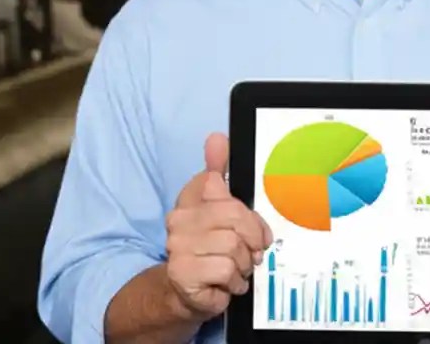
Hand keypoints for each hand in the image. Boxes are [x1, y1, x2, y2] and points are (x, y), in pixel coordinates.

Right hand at [164, 132, 273, 320]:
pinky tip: (226, 282)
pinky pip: (226, 270)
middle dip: (251, 239)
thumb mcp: (220, 209)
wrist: (186, 291)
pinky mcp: (183, 274)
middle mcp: (179, 219)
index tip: (247, 223)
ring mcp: (178, 246)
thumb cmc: (210, 247)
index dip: (245, 209)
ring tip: (234, 267)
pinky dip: (234, 281)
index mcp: (189, 199)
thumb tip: (217, 138)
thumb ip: (219, 172)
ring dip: (243, 263)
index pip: (216, 182)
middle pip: (235, 216)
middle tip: (250, 251)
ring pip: (234, 246)